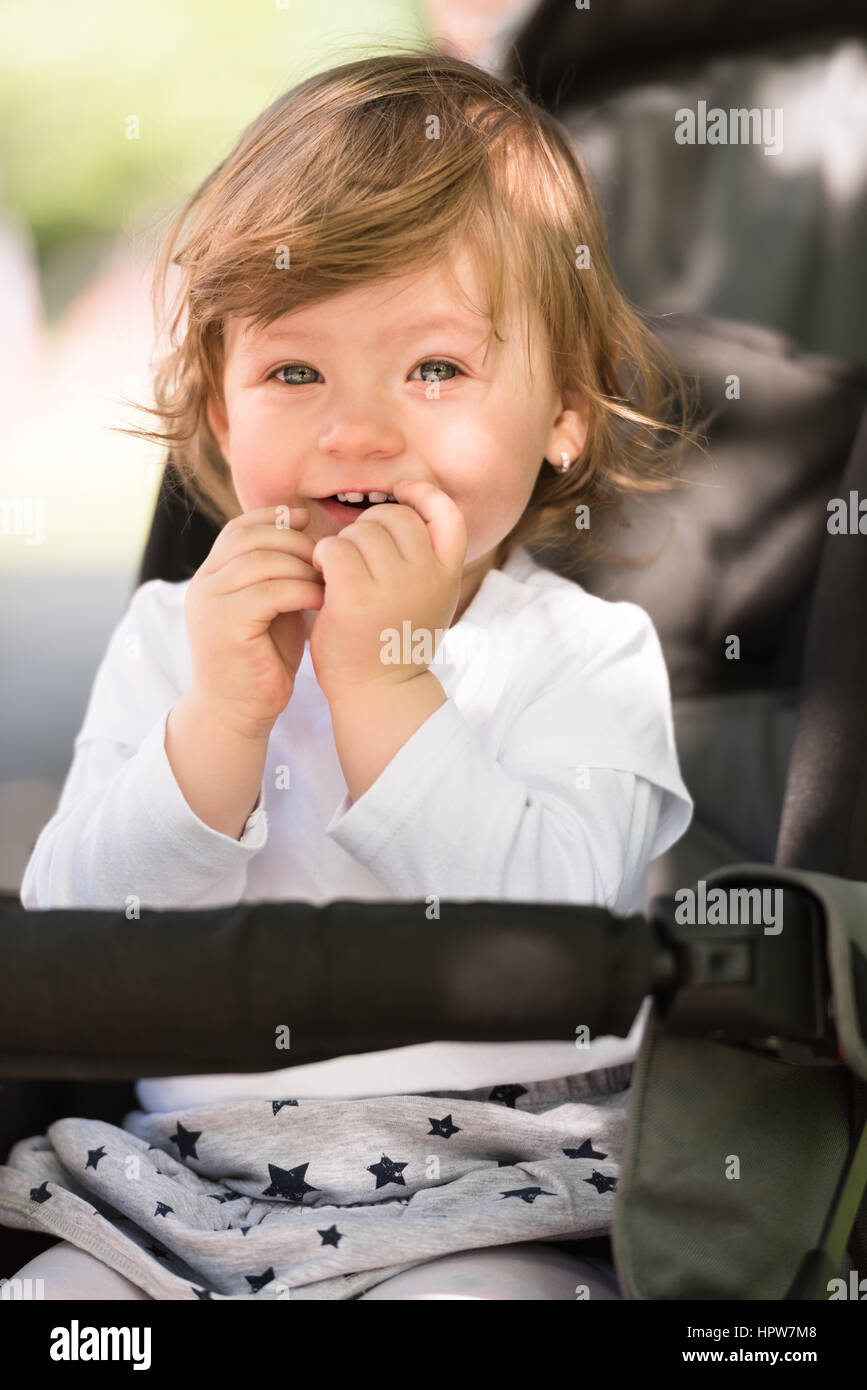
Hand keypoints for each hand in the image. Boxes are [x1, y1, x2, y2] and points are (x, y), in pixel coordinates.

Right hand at [183, 505, 324, 741]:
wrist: (238, 712)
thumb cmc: (262, 661)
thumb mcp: (271, 608)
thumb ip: (279, 576)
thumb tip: (308, 538)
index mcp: (211, 576)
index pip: (239, 529)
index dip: (273, 519)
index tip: (306, 521)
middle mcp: (203, 585)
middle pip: (250, 539)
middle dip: (295, 541)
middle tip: (327, 556)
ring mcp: (210, 604)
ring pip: (262, 562)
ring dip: (302, 567)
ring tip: (329, 580)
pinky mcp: (224, 625)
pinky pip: (269, 592)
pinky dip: (301, 591)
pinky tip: (321, 601)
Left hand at [308, 480, 466, 704]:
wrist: (378, 692)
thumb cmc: (394, 642)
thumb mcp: (428, 599)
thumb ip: (425, 559)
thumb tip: (406, 503)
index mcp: (447, 574)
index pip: (447, 513)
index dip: (423, 495)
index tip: (402, 496)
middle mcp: (427, 576)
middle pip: (395, 517)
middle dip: (369, 527)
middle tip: (355, 557)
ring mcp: (395, 585)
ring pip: (361, 531)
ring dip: (342, 544)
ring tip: (338, 571)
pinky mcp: (357, 597)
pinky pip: (334, 548)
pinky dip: (323, 555)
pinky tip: (322, 575)